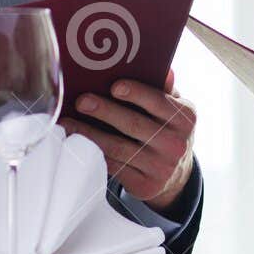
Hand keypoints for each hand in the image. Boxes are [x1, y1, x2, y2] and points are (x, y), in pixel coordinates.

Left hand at [64, 69, 195, 211]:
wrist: (176, 174)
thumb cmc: (168, 130)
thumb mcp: (175, 110)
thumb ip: (166, 89)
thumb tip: (163, 68)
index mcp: (185, 119)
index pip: (159, 102)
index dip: (137, 93)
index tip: (114, 86)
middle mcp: (175, 144)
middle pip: (134, 125)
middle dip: (105, 111)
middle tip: (82, 101)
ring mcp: (160, 167)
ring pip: (118, 147)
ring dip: (90, 133)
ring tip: (69, 122)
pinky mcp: (144, 185)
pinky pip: (114, 166)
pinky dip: (93, 152)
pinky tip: (77, 142)